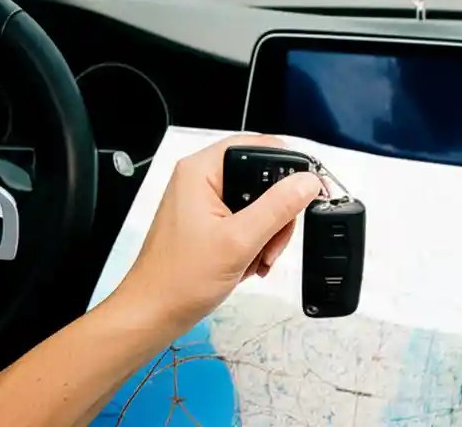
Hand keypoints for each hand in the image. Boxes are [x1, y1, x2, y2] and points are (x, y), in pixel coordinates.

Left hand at [108, 134, 321, 335]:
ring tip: (260, 260)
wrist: (152, 314)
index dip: (287, 166)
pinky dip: (254, 241)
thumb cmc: (183, 279)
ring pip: (257, 202)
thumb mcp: (240, 240)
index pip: (258, 146)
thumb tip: (309, 180)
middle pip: (261, 176)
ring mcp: (203, 201)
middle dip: (277, 212)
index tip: (305, 195)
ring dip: (268, 232)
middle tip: (274, 243)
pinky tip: (251, 263)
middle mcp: (201, 178)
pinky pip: (244, 220)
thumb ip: (278, 207)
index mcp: (202, 170)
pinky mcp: (207, 222)